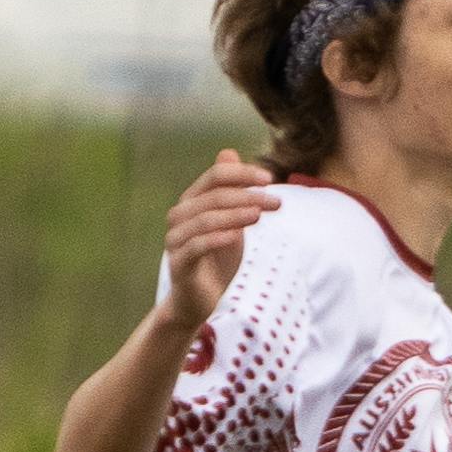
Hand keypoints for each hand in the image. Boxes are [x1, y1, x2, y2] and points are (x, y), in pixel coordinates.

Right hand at [162, 146, 279, 326]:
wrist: (202, 298)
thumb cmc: (218, 257)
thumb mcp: (231, 221)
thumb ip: (231, 191)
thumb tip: (228, 152)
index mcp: (193, 201)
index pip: (215, 177)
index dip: (242, 175)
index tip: (270, 180)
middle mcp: (180, 216)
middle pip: (212, 196)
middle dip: (246, 196)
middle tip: (275, 202)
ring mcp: (176, 239)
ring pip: (204, 219)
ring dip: (234, 215)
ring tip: (259, 215)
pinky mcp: (178, 263)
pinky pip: (195, 246)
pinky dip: (216, 238)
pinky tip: (237, 235)